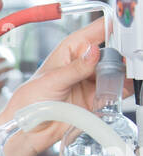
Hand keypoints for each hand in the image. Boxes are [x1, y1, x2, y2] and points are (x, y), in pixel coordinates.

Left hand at [0, 17, 126, 155]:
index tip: (127, 28)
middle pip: (114, 51)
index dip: (114, 26)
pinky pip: (117, 91)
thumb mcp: (51, 81)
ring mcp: (92, 80)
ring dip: (124, 73)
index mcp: (72, 49)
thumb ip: (75, 68)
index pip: (98, 29)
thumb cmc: (29, 100)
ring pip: (118, 70)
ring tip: (124, 76)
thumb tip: (95, 52)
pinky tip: (122, 90)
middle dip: (123, 53)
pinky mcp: (97, 98)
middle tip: (128, 59)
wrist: (28, 129)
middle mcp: (84, 62)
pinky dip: (123, 90)